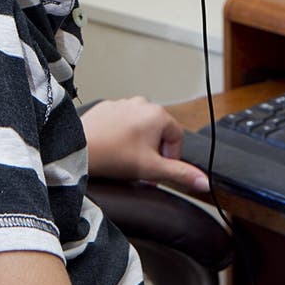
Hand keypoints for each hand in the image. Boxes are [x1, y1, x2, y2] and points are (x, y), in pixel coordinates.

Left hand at [80, 96, 208, 194]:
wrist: (79, 148)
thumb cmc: (114, 156)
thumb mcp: (152, 169)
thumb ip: (180, 174)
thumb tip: (205, 182)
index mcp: (158, 114)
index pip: (176, 138)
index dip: (170, 158)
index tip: (157, 172)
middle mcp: (142, 103)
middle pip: (159, 131)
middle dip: (154, 151)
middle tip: (141, 168)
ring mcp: (123, 103)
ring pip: (140, 127)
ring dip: (139, 143)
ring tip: (126, 160)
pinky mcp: (107, 106)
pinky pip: (123, 122)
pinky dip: (122, 135)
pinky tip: (113, 149)